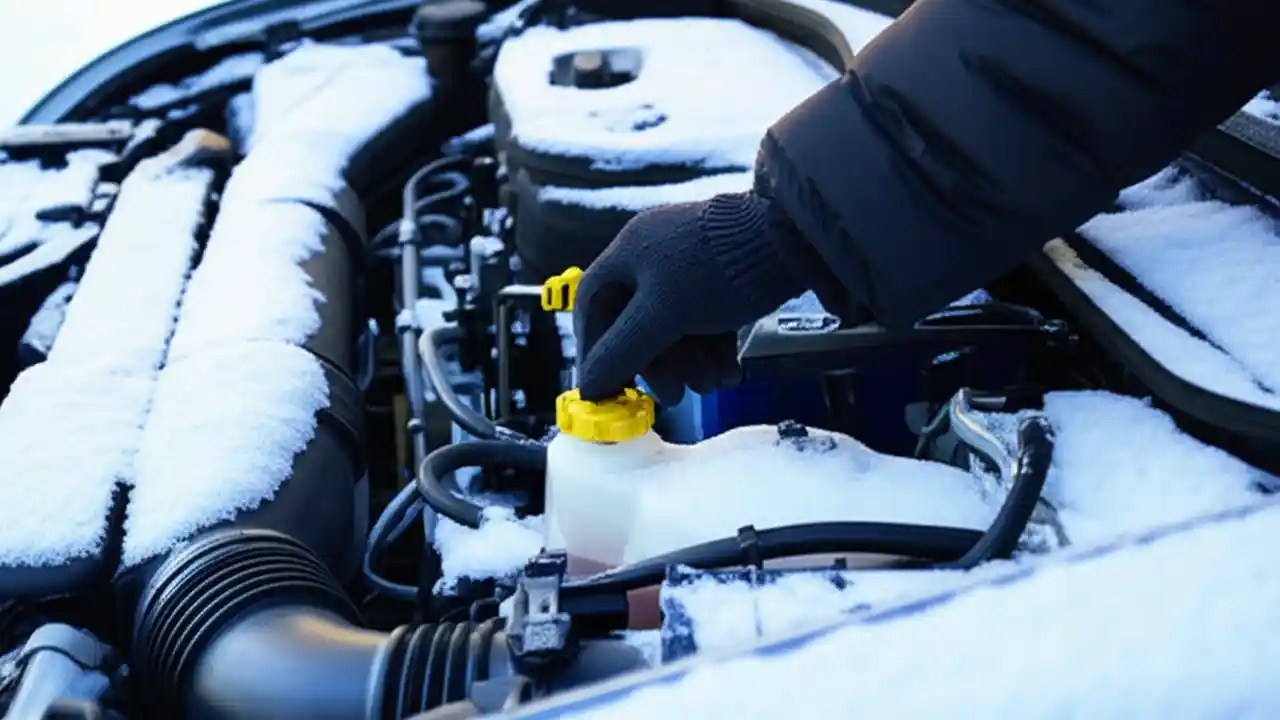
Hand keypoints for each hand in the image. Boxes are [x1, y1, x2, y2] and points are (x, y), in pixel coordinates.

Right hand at [574, 191, 804, 405]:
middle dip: (658, 363)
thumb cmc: (718, 270)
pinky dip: (713, 350)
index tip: (603, 382)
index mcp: (630, 251)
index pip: (593, 301)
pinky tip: (728, 374)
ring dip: (690, 363)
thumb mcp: (662, 316)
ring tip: (709, 386)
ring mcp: (692, 265)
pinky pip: (706, 321)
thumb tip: (588, 387)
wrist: (791, 240)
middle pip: (638, 321)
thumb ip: (622, 352)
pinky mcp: (724, 278)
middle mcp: (656, 254)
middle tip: (673, 395)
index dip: (594, 345)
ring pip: (676, 327)